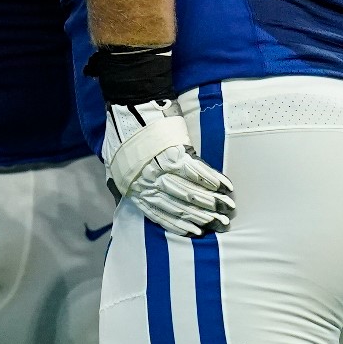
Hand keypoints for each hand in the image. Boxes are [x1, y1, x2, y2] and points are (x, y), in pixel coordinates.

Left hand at [104, 99, 235, 237]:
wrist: (127, 111)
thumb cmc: (120, 138)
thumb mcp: (113, 167)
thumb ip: (121, 186)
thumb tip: (124, 200)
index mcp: (134, 188)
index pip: (159, 214)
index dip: (181, 225)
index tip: (199, 233)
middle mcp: (149, 182)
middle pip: (181, 206)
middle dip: (204, 217)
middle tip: (223, 225)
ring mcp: (162, 168)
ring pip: (191, 191)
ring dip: (213, 202)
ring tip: (229, 208)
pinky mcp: (175, 152)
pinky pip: (197, 171)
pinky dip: (213, 180)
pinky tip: (226, 187)